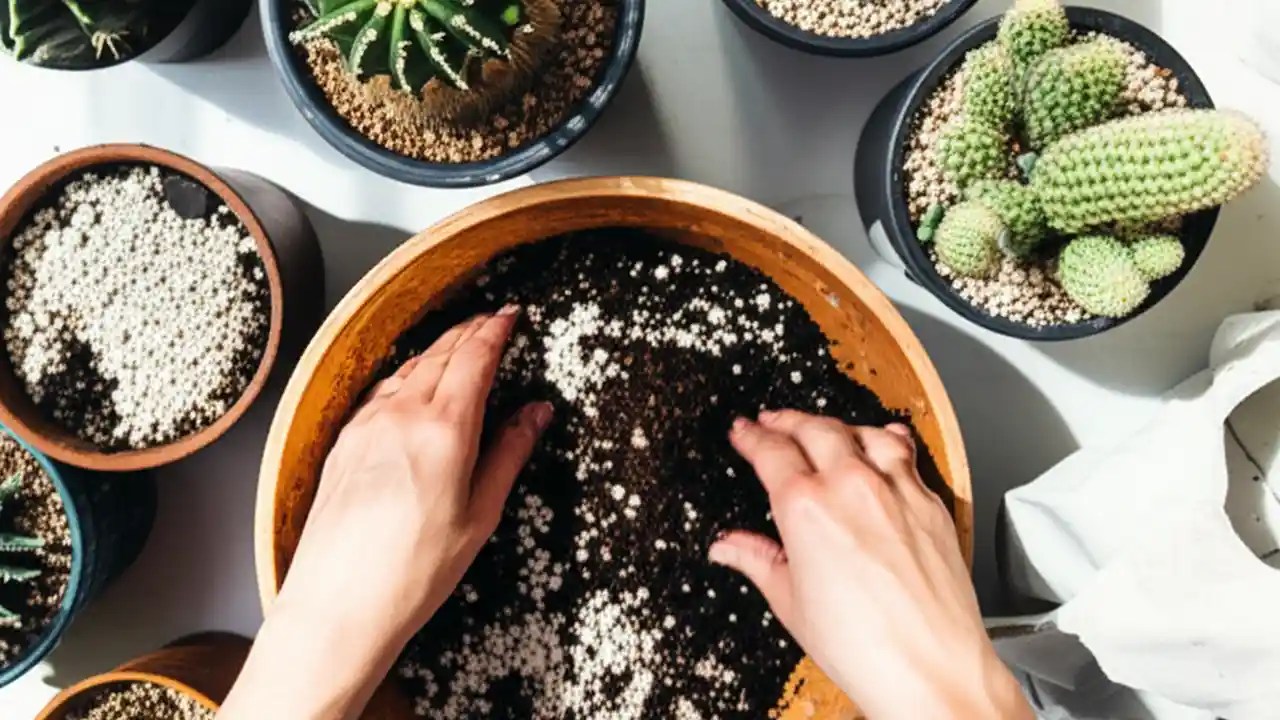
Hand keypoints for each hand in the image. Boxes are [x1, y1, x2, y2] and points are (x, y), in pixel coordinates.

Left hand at [279, 306, 551, 642]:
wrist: (339, 604)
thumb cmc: (413, 572)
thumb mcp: (481, 515)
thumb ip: (509, 454)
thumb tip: (534, 414)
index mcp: (445, 430)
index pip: (475, 358)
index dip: (496, 330)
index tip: (511, 316)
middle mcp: (401, 415)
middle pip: (441, 353)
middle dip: (470, 331)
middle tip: (492, 320)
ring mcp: (366, 425)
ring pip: (409, 368)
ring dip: (438, 350)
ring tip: (459, 345)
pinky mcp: (343, 442)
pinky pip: (382, 392)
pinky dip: (407, 375)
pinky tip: (413, 384)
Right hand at [709, 411, 1030, 719]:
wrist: (930, 669)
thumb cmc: (863, 646)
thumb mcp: (790, 602)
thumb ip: (758, 560)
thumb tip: (729, 546)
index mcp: (805, 507)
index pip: (770, 451)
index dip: (751, 436)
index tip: (743, 431)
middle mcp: (851, 486)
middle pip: (814, 428)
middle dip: (786, 420)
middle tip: (772, 421)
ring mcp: (896, 490)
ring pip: (862, 431)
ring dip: (836, 425)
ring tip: (823, 428)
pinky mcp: (930, 503)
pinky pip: (906, 453)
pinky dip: (886, 440)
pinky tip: (882, 441)